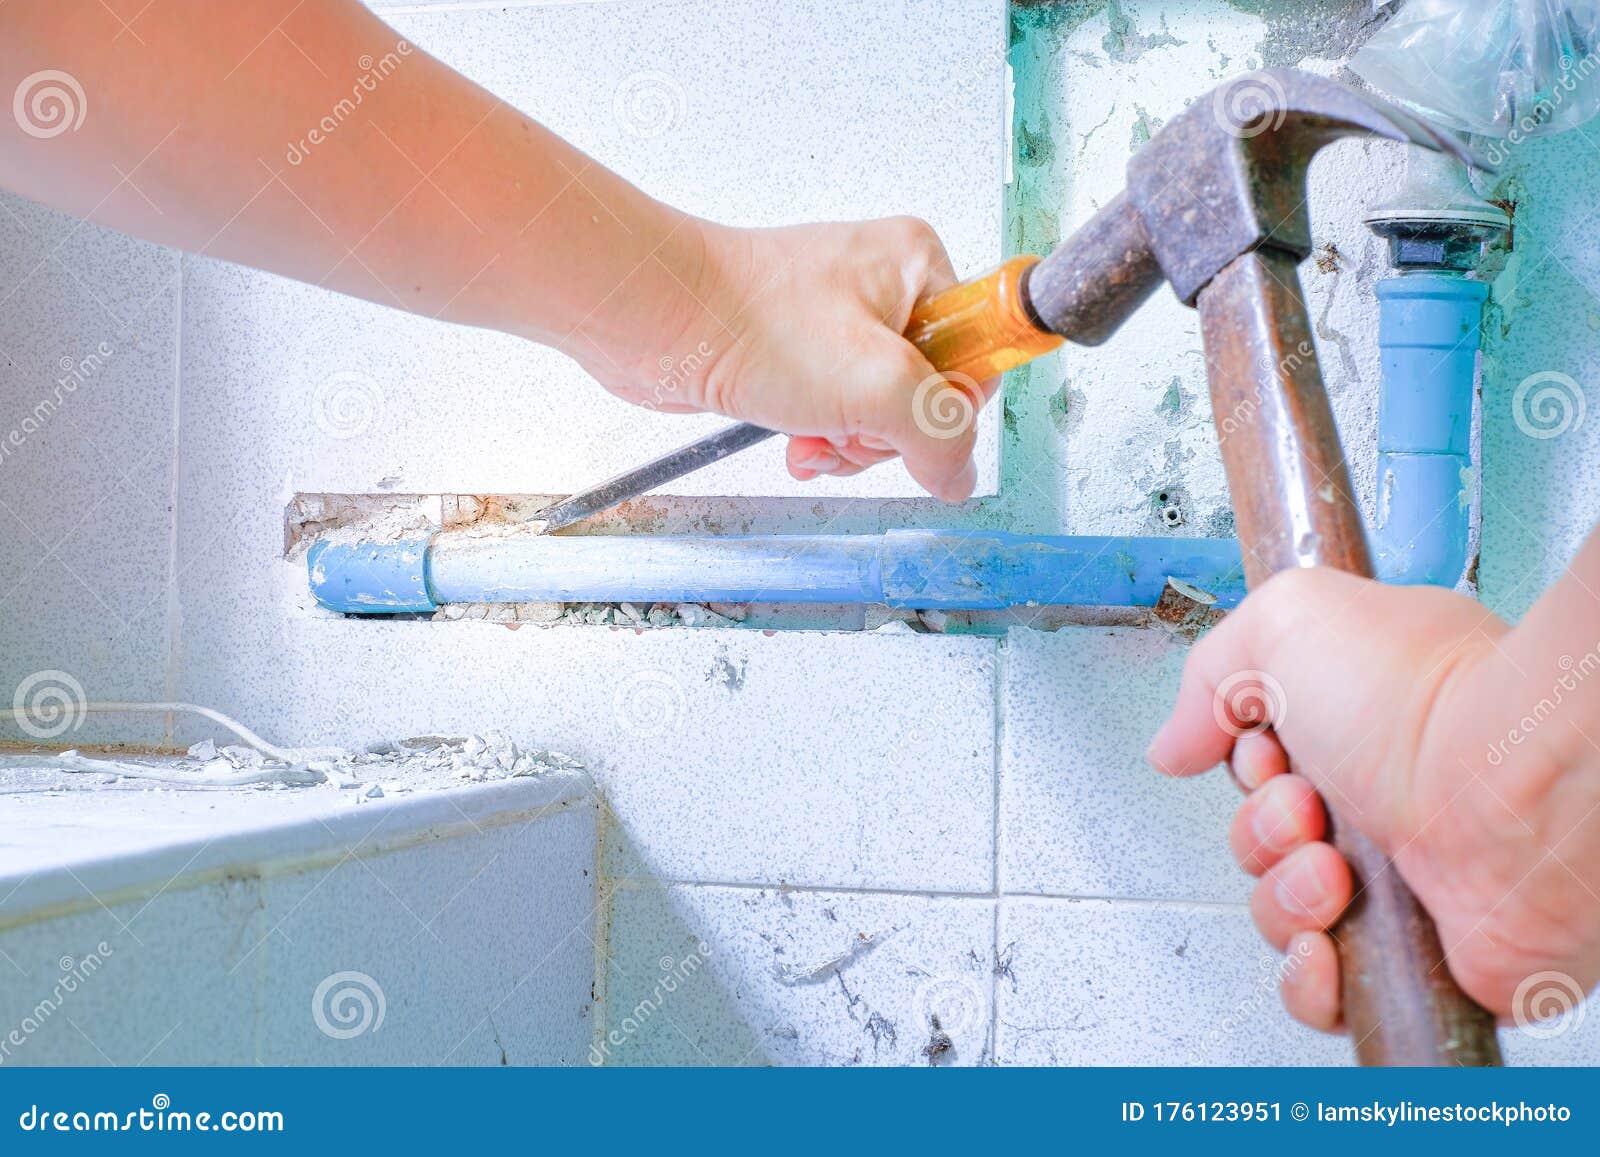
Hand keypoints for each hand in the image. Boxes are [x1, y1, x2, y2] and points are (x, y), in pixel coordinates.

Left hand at [581, 216, 993, 502]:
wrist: (658, 319)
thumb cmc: (756, 325)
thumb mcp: (879, 386)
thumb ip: (941, 436)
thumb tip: (958, 477)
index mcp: (919, 267)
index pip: (978, 356)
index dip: (947, 407)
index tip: (908, 422)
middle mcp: (883, 287)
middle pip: (927, 393)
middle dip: (885, 434)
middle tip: (846, 429)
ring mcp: (837, 320)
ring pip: (877, 411)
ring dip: (846, 443)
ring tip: (811, 438)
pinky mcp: (797, 350)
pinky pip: (833, 410)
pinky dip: (816, 436)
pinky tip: (792, 442)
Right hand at [1147, 565, 1599, 1032]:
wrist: (1516, 793)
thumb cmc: (1429, 699)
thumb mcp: (1287, 620)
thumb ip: (1210, 671)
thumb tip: (1174, 743)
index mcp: (1355, 726)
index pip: (1257, 766)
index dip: (1244, 765)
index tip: (1267, 748)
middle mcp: (1380, 806)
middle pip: (1259, 845)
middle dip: (1261, 833)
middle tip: (1308, 811)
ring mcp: (1400, 888)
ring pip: (1281, 917)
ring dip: (1284, 899)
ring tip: (1335, 873)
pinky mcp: (1421, 963)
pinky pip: (1325, 995)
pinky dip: (1307, 979)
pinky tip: (1326, 943)